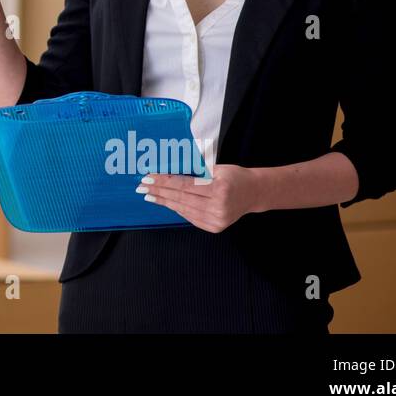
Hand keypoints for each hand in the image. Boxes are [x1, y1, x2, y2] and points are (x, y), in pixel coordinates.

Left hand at [138, 164, 263, 232]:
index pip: (184, 185)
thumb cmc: (234, 176)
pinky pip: (190, 217)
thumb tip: (167, 172)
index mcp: (219, 189)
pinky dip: (177, 209)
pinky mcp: (215, 228)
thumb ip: (194, 172)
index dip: (164, 182)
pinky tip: (166, 202)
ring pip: (183, 209)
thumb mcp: (216, 168)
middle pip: (181, 198)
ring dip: (164, 202)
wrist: (254, 193)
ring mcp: (217, 220)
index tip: (148, 178)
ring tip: (149, 195)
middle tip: (142, 186)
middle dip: (159, 191)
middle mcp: (218, 207)